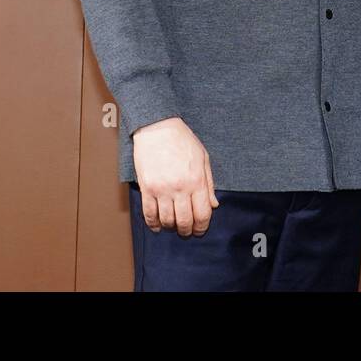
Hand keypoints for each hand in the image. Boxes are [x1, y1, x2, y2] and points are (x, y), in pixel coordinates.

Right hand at [132, 116, 219, 236]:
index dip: (202, 227)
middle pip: (185, 221)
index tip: (200, 230)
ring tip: (173, 227)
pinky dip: (153, 224)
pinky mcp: (147, 188)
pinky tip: (157, 226)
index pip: (202, 213)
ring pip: (166, 220)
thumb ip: (209, 184)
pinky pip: (149, 213)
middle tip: (187, 233)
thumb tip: (213, 205)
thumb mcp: (203, 159)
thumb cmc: (182, 140)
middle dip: (187, 231)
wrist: (157, 128)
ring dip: (171, 228)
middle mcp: (180, 187)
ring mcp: (162, 189)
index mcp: (197, 180)